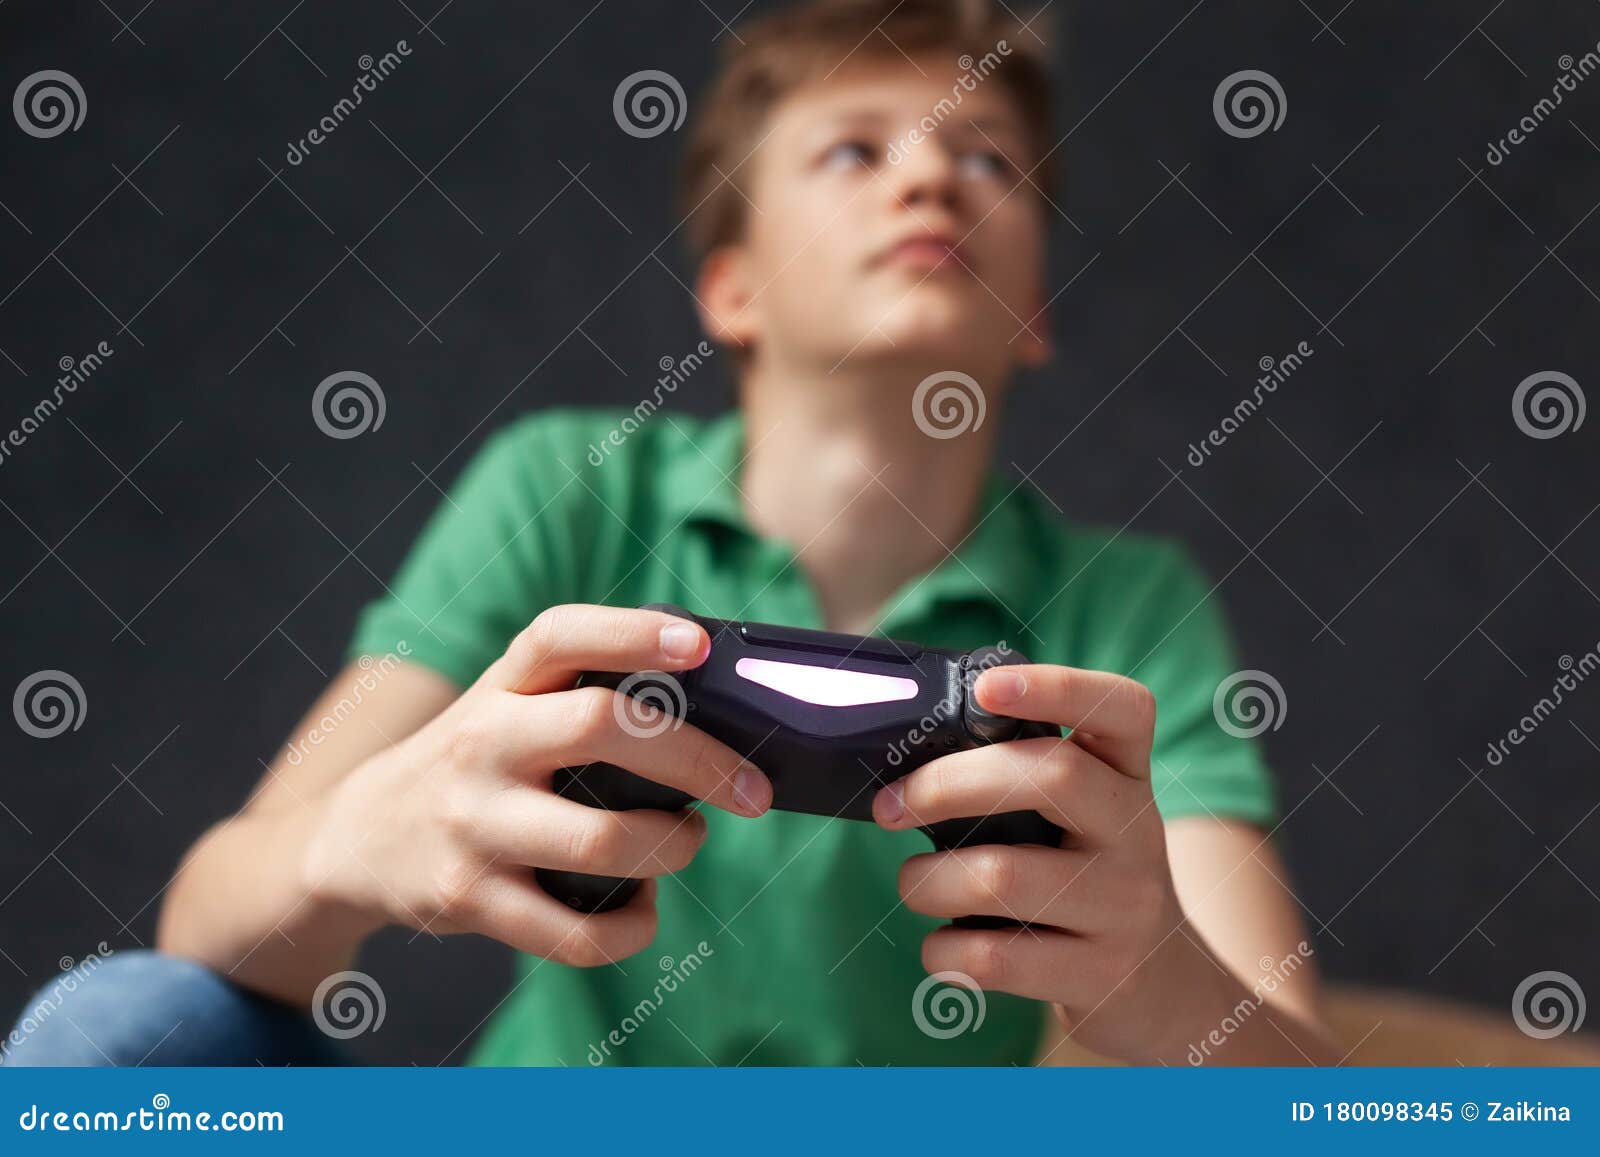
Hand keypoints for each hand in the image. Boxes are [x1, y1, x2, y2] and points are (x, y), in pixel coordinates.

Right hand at [302, 604, 771, 966]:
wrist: (357, 840)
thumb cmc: (472, 765)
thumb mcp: (505, 709)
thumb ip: (581, 699)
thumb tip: (715, 721)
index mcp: (501, 686)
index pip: (561, 635)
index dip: (632, 632)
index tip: (699, 645)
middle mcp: (482, 744)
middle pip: (602, 727)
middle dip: (697, 760)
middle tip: (752, 790)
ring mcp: (473, 823)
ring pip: (601, 839)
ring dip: (672, 847)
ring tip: (684, 843)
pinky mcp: (469, 899)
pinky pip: (575, 930)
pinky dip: (632, 928)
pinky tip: (642, 909)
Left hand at [871, 663, 1221, 1062]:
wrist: (1165, 989)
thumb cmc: (1085, 879)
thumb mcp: (1083, 817)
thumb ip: (1021, 778)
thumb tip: (905, 763)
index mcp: (1127, 774)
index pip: (1120, 708)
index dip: (1056, 686)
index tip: (985, 687)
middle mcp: (1137, 832)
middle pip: (1050, 777)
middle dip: (946, 784)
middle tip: (889, 807)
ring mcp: (1126, 907)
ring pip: (1001, 877)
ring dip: (926, 881)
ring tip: (915, 884)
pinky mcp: (1103, 976)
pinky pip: (994, 957)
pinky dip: (943, 950)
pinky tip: (944, 945)